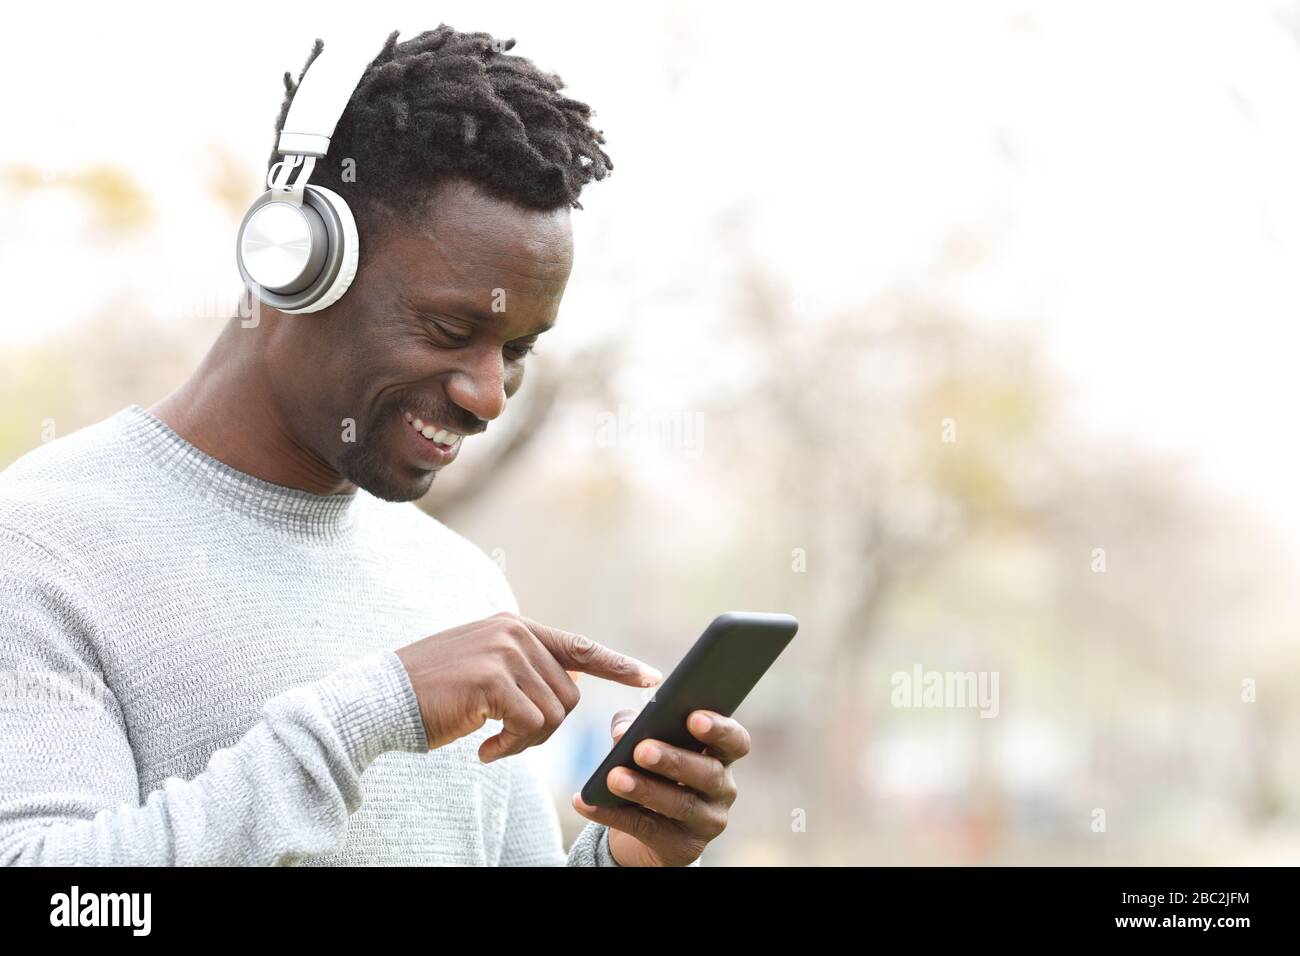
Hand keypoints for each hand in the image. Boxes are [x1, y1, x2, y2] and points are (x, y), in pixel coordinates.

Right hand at [395, 612, 660, 762]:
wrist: (380, 698)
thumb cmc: (432, 692)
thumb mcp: (485, 668)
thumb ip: (525, 667)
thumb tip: (573, 682)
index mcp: (516, 627)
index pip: (579, 646)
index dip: (618, 665)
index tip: (650, 678)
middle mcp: (515, 633)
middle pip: (569, 696)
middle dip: (545, 729)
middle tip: (506, 741)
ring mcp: (504, 653)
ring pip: (553, 715)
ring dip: (525, 742)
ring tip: (491, 743)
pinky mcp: (492, 680)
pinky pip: (529, 726)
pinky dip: (510, 749)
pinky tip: (482, 750)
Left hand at [571, 708, 750, 865]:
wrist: (645, 827)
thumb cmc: (652, 770)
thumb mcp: (645, 743)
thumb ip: (635, 727)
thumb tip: (623, 730)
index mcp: (720, 754)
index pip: (735, 741)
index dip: (719, 729)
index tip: (693, 717)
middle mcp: (723, 788)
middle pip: (708, 773)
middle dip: (674, 760)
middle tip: (642, 749)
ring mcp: (707, 821)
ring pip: (681, 805)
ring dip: (645, 789)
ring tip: (614, 777)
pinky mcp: (683, 848)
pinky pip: (648, 830)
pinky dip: (614, 815)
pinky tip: (587, 803)